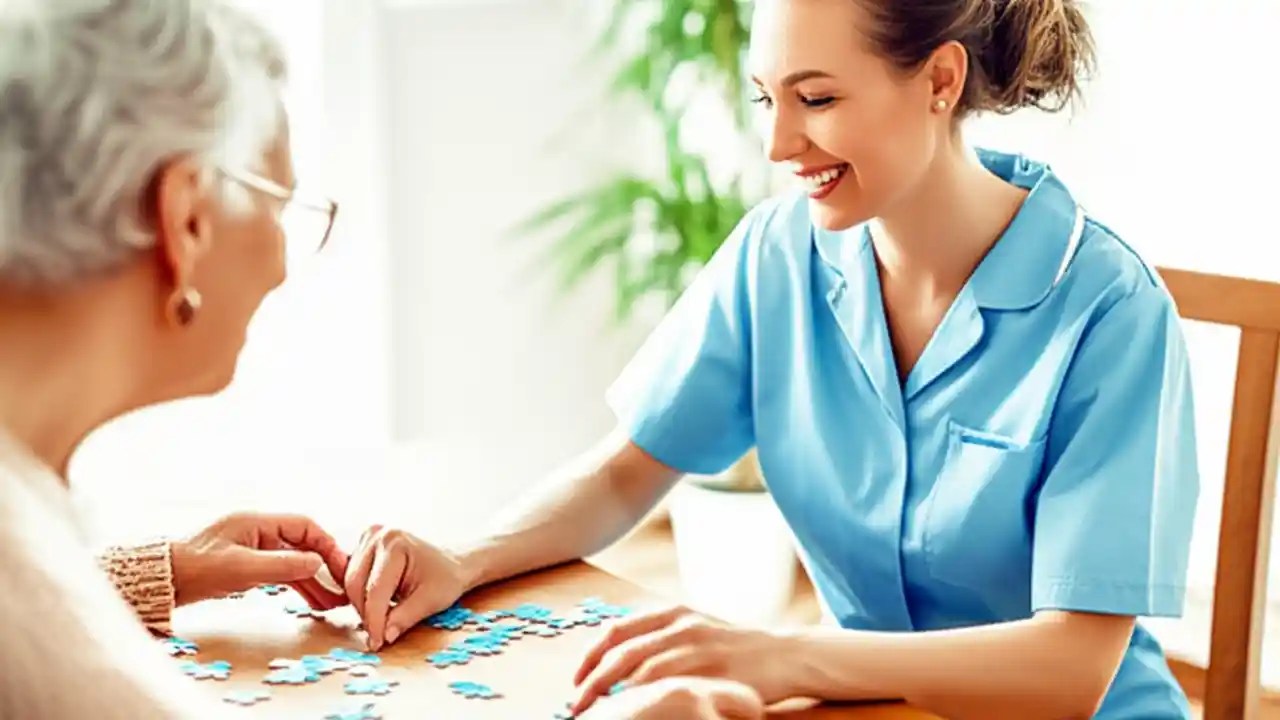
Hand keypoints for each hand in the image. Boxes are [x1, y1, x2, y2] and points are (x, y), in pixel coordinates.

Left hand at [171, 513, 349, 608]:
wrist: (158, 582)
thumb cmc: (195, 569)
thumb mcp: (242, 569)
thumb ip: (282, 566)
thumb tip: (317, 564)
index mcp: (257, 522)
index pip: (304, 527)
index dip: (326, 545)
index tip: (341, 567)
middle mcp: (257, 532)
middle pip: (301, 545)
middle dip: (324, 567)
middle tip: (343, 589)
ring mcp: (250, 549)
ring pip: (292, 563)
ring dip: (313, 582)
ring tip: (332, 604)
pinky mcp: (244, 566)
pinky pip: (279, 573)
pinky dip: (295, 586)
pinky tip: (309, 600)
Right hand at [344, 525, 468, 650]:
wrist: (453, 562)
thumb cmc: (446, 578)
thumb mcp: (432, 600)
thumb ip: (405, 618)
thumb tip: (383, 637)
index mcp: (395, 543)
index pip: (375, 589)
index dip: (374, 621)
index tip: (377, 643)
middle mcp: (376, 534)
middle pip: (355, 585)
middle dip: (366, 614)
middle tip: (379, 636)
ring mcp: (367, 538)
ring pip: (350, 582)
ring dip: (362, 606)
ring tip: (383, 619)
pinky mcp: (362, 547)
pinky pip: (351, 577)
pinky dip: (360, 596)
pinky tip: (375, 606)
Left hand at [571, 606, 792, 715]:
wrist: (785, 655)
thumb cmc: (736, 646)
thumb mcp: (694, 629)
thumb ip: (659, 638)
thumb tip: (615, 663)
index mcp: (673, 613)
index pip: (616, 631)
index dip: (590, 656)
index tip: (576, 680)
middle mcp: (682, 627)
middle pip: (622, 655)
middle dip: (593, 682)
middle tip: (577, 705)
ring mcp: (699, 651)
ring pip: (642, 675)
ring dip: (616, 697)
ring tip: (602, 715)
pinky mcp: (714, 675)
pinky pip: (672, 692)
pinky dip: (649, 703)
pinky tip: (639, 713)